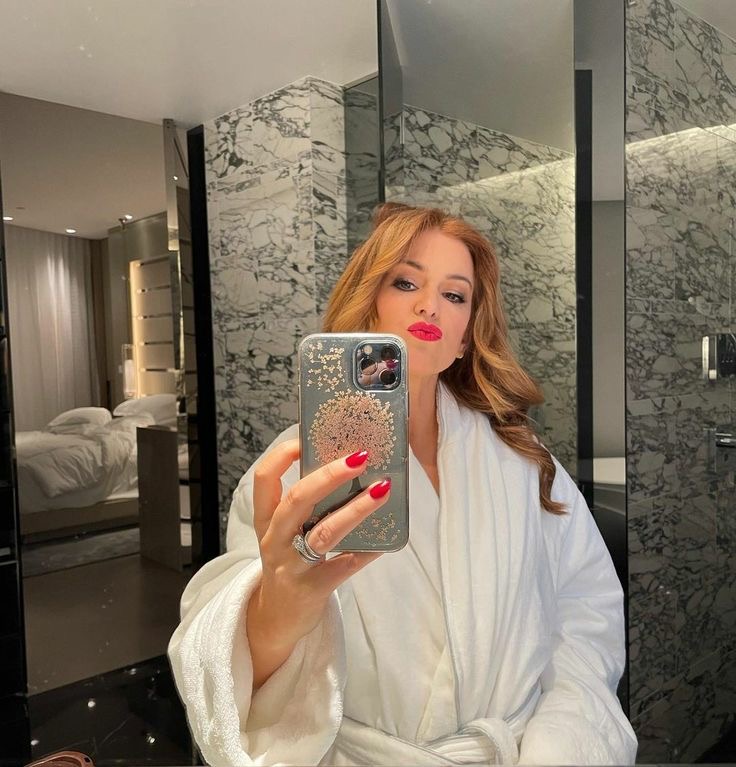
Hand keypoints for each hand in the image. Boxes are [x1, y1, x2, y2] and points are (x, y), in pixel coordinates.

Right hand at [246, 438, 389, 686]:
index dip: (283, 455)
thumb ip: (305, 506)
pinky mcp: (313, 588)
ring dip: (356, 509)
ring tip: (382, 489)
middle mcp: (275, 539)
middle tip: (360, 456)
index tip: (306, 437)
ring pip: (324, 532)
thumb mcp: (285, 532)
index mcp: (266, 519)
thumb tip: (350, 467)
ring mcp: (293, 565)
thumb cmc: (288, 563)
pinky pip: (347, 564)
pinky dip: (369, 549)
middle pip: (297, 499)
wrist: (275, 619)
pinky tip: (388, 539)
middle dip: (329, 475)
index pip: (265, 478)